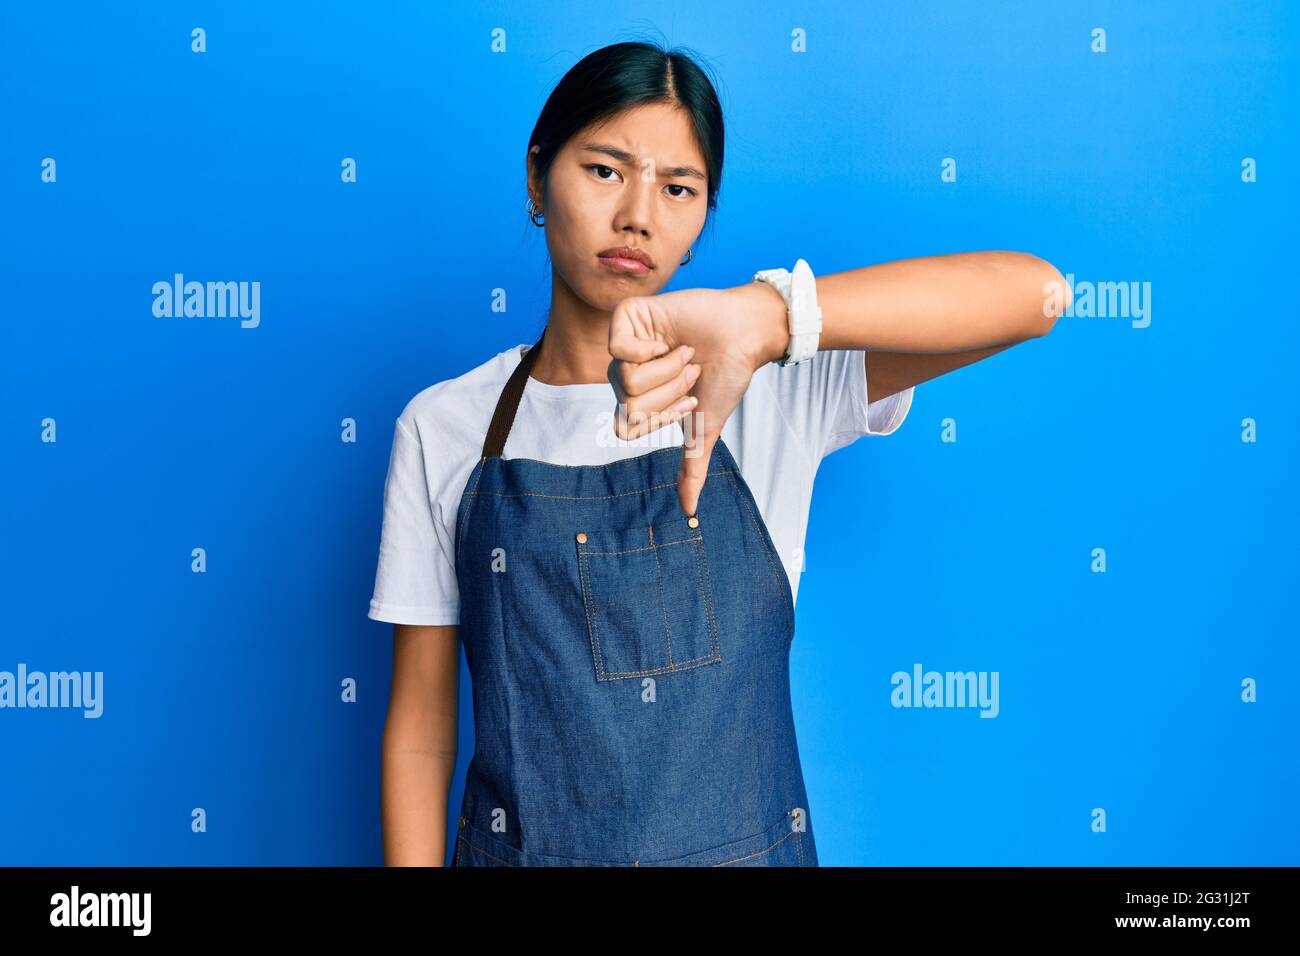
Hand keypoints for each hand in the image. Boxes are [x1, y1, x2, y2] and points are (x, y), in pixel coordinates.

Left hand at [607, 282, 788, 515]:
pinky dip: (648, 348)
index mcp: (639, 400)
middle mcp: (627, 373)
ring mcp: (625, 345)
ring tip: (686, 352)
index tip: (690, 401)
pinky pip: (618, 347)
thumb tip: (688, 512)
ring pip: (626, 378)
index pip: (626, 427)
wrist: (744, 333)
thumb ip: (691, 467)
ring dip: (668, 369)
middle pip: (627, 404)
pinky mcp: (628, 317)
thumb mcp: (705, 427)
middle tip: (692, 370)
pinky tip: (666, 340)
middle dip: (670, 391)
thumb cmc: (726, 375)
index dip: (662, 418)